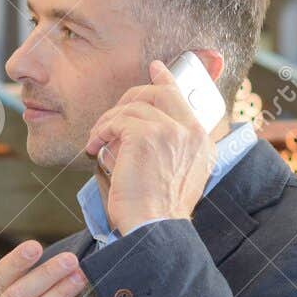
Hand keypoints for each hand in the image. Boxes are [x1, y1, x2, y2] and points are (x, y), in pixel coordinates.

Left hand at [86, 59, 216, 233]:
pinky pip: (116, 121)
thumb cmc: (156, 212)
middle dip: (129, 98)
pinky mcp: (146, 135)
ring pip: (132, 107)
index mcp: (202, 142)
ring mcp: (170, 130)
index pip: (183, 99)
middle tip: (110, 115)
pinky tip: (94, 148)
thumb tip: (136, 133)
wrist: (154, 228)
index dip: (167, 80)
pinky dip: (101, 132)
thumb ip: (168, 151)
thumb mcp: (174, 177)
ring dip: (108, 122)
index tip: (156, 68)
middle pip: (158, 93)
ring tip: (97, 142)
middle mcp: (191, 131)